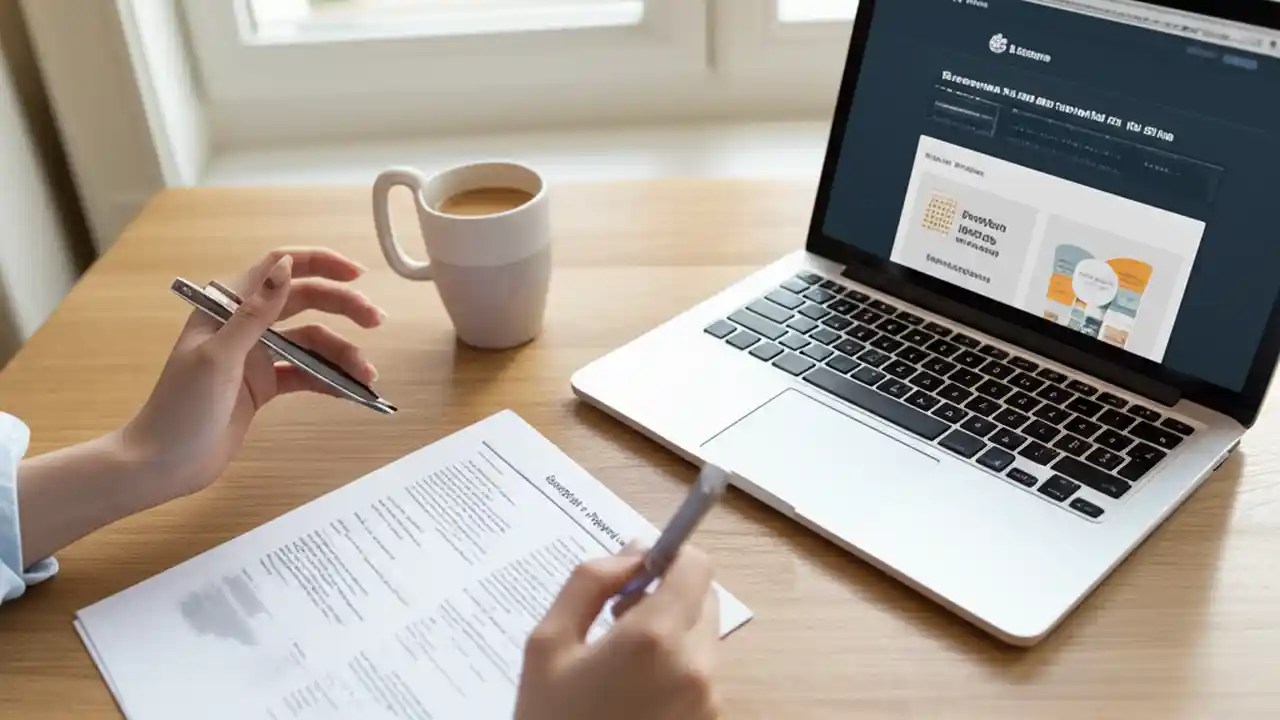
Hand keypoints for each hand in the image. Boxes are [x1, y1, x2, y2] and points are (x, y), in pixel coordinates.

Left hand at [122, 248, 386, 506]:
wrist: (162, 464)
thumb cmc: (180, 408)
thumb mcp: (219, 356)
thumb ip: (255, 312)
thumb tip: (285, 268)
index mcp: (226, 308)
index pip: (277, 269)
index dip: (318, 264)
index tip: (356, 274)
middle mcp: (244, 326)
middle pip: (304, 303)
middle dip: (343, 308)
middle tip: (377, 321)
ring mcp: (257, 357)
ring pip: (311, 343)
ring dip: (342, 354)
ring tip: (367, 376)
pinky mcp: (265, 386)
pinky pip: (307, 375)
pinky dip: (331, 380)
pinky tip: (352, 390)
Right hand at [515, 547, 720, 719]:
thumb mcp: (547, 644)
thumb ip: (589, 582)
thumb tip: (631, 553)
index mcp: (655, 637)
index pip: (697, 566)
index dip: (670, 558)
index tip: (638, 573)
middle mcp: (696, 666)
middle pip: (703, 601)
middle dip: (667, 599)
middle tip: (617, 620)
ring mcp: (709, 701)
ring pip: (703, 640)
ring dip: (672, 637)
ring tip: (620, 667)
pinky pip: (701, 678)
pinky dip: (676, 672)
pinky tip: (633, 695)